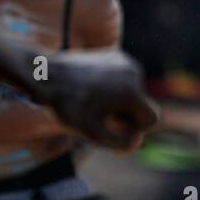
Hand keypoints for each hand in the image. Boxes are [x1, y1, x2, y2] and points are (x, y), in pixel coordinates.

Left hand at [42, 49, 158, 149]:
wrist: (46, 75)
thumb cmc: (67, 107)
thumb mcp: (92, 134)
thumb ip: (120, 144)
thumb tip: (138, 139)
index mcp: (132, 93)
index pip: (152, 119)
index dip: (136, 129)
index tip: (114, 128)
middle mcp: (135, 73)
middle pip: (143, 105)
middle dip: (127, 114)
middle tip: (99, 116)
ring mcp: (126, 61)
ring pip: (135, 91)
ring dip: (121, 100)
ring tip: (94, 102)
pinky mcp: (117, 55)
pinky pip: (126, 78)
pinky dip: (115, 86)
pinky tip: (93, 89)